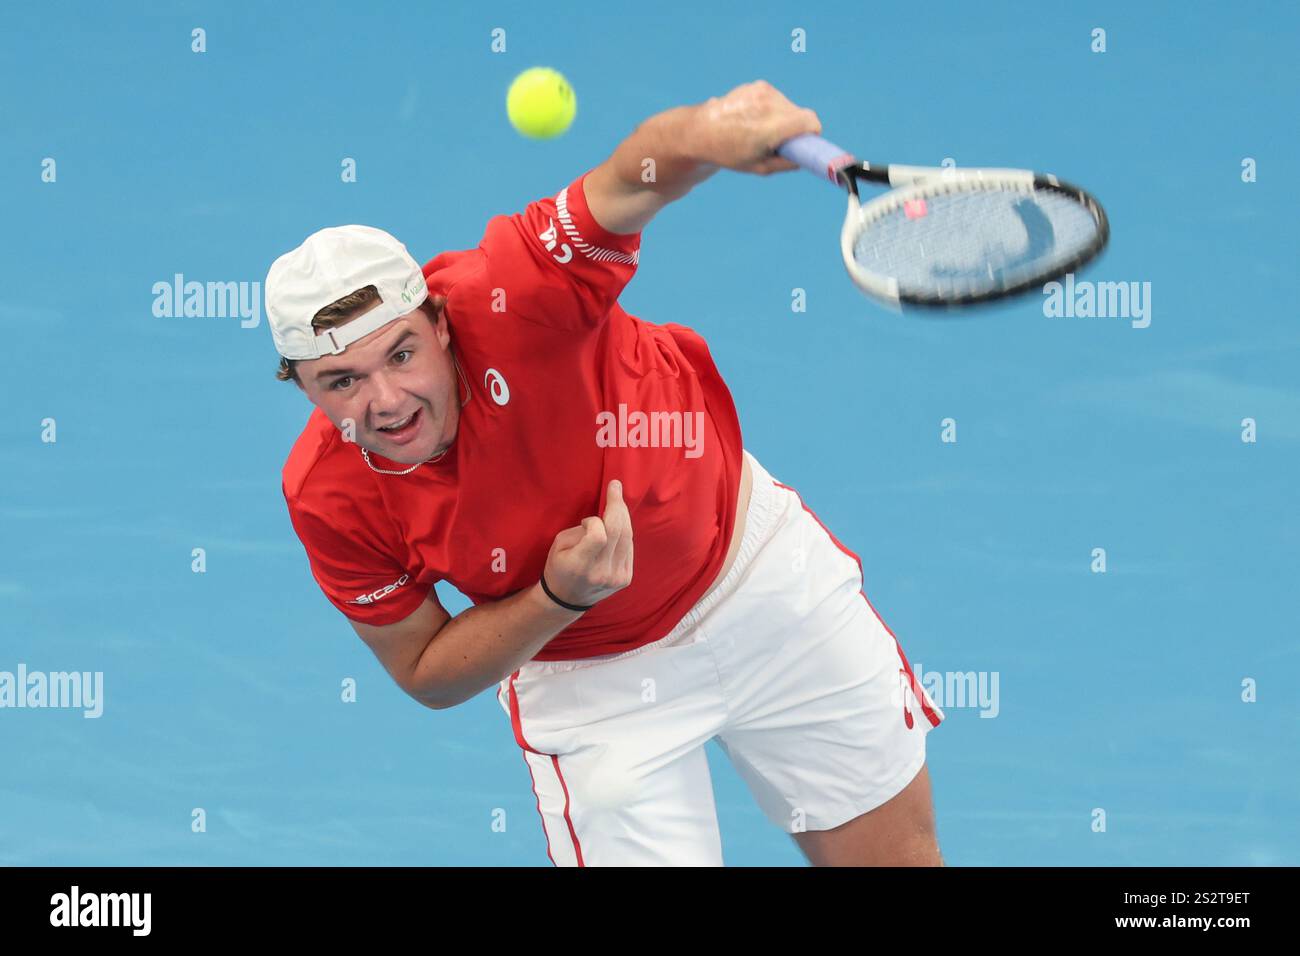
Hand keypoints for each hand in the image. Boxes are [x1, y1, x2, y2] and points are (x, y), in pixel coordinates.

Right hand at [542, 479, 633, 608]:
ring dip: (623, 516)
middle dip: (617, 505)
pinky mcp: (626, 578)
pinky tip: (618, 526)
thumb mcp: (559, 546)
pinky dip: (624, 533)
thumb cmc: (559, 568)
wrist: (568, 599)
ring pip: (627, 537)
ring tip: (617, 503)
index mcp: (581, 565)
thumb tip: (602, 519)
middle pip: (618, 532)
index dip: (595, 521)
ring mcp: (617, 577)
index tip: (587, 519)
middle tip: (615, 486)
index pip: (599, 536)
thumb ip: (581, 531)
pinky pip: (629, 547)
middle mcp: (602, 573)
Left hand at [692, 80, 821, 174]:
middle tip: (780, 142)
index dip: (813, 133)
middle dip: (797, 127)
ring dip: (784, 117)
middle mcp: (768, 105)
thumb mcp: (760, 167)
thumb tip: (806, 158)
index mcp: (769, 127)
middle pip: (801, 114)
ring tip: (762, 130)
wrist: (701, 131)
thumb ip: (787, 163)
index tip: (808, 142)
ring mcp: (762, 92)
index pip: (810, 121)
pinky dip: (773, 109)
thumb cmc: (730, 153)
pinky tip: (755, 118)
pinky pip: (778, 99)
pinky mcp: (759, 85)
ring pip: (790, 106)